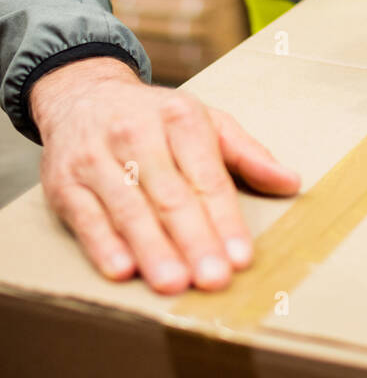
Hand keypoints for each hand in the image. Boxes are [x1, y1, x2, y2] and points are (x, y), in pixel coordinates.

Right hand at [30, 57, 299, 293]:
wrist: (82, 95)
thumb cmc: (156, 119)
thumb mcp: (207, 122)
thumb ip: (248, 154)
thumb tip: (291, 182)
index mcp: (180, 118)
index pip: (207, 177)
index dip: (225, 220)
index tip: (240, 257)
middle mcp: (137, 134)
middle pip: (170, 196)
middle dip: (194, 240)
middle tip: (213, 278)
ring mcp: (97, 158)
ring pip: (129, 209)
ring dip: (152, 248)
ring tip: (174, 283)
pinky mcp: (64, 181)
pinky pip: (86, 217)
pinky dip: (103, 244)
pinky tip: (122, 270)